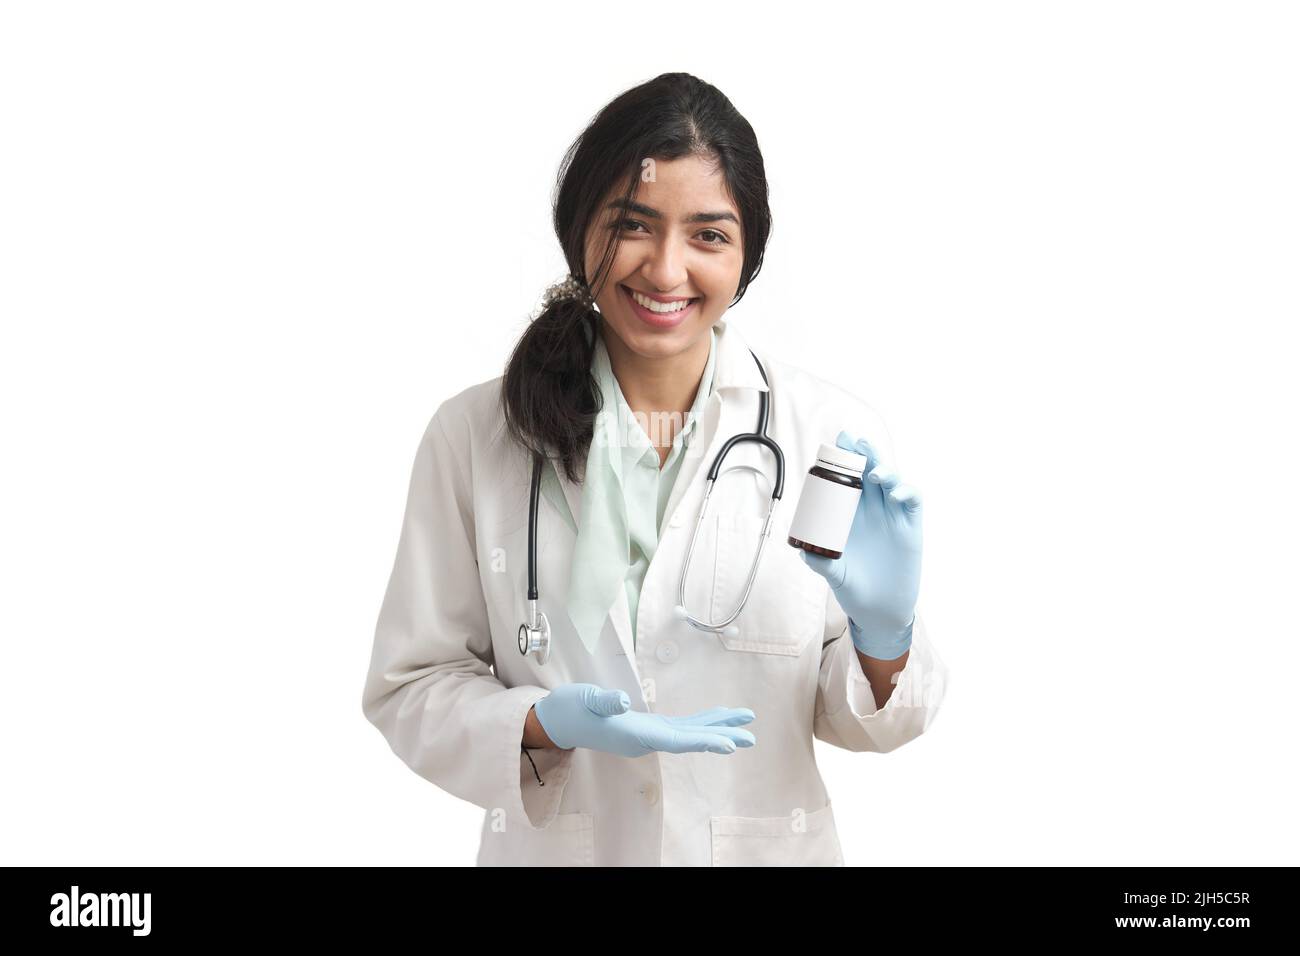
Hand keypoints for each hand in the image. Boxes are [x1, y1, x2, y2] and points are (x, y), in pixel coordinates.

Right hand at [531, 683, 756, 757]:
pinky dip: (702, 722)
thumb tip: (623, 700)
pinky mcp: (649, 728)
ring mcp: (649, 735)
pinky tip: (718, 719)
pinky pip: (682, 727)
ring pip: (690, 734)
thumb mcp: (585, 700)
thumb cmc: (571, 709)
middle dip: (721, 737)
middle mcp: (647, 739)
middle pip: (690, 740)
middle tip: (752, 737)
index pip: (675, 741)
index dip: (703, 742)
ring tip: (746, 727)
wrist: (558, 720)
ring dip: (718, 729)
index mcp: (635, 735)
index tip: (728, 745)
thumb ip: (604, 702)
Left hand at [799, 429, 922, 659]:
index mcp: (850, 514)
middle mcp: (872, 510)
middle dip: (865, 454)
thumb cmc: (853, 589)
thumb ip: (821, 562)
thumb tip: (804, 550)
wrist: (879, 612)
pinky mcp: (911, 529)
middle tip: (855, 440)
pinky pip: (912, 502)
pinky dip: (906, 492)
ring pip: (893, 482)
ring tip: (876, 472)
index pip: (849, 479)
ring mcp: (893, 517)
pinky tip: (895, 494)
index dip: (845, 460)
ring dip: (886, 470)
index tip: (836, 443)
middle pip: (871, 472)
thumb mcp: (834, 575)